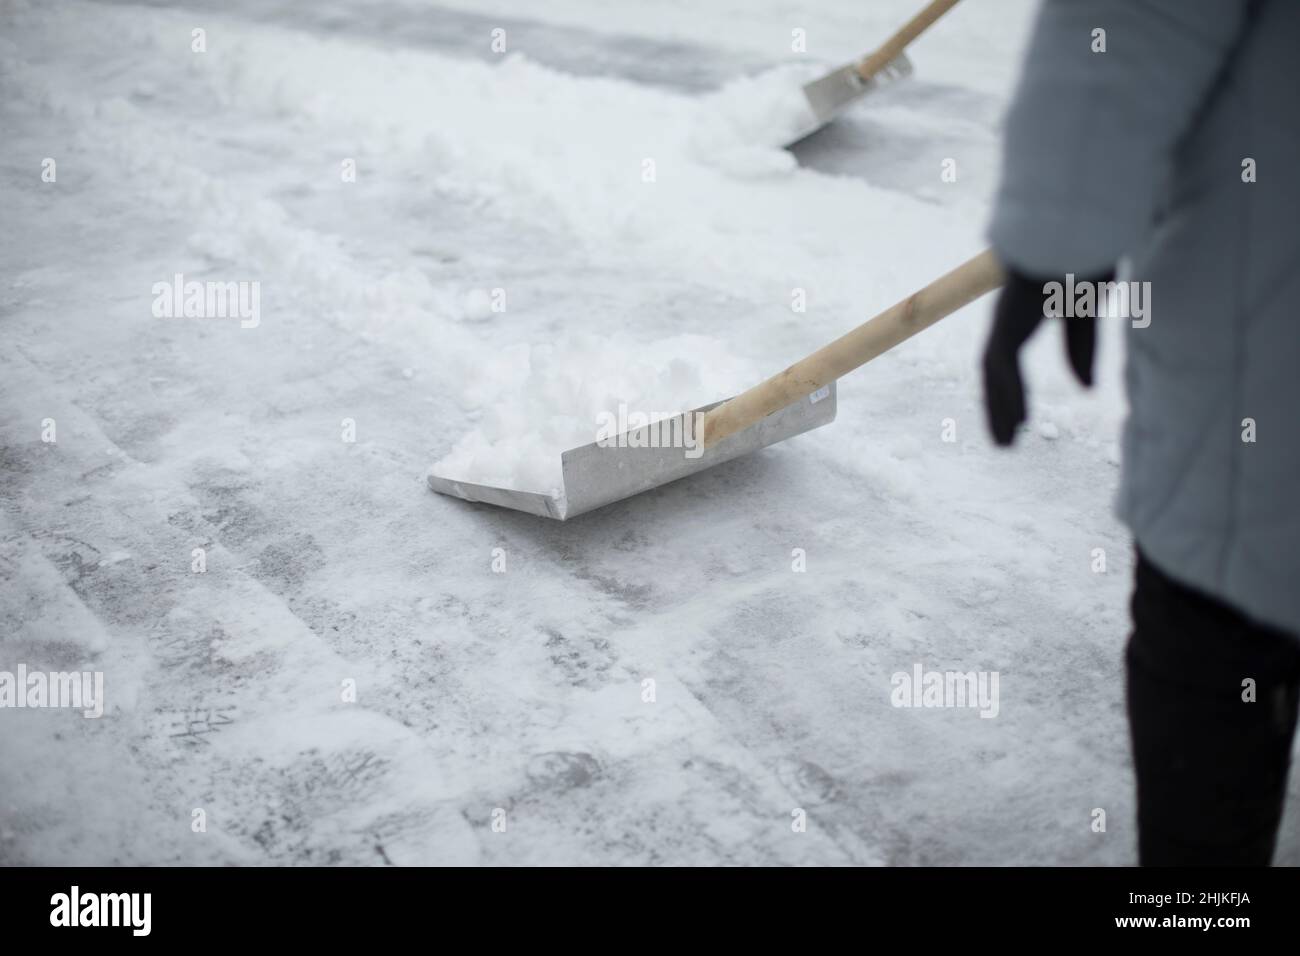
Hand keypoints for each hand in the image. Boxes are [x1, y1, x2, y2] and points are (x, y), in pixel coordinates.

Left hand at [981, 267, 1109, 445]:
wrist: (1072, 226)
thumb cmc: (1081, 255)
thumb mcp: (1087, 310)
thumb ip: (1082, 347)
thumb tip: (1083, 389)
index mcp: (1023, 313)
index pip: (1008, 361)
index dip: (1012, 392)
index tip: (1018, 420)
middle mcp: (1008, 319)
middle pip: (995, 373)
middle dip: (999, 407)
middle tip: (1005, 441)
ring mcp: (1004, 320)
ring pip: (994, 374)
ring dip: (999, 410)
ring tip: (1006, 444)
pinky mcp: (1007, 321)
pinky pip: (1003, 365)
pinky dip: (1009, 395)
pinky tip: (1018, 421)